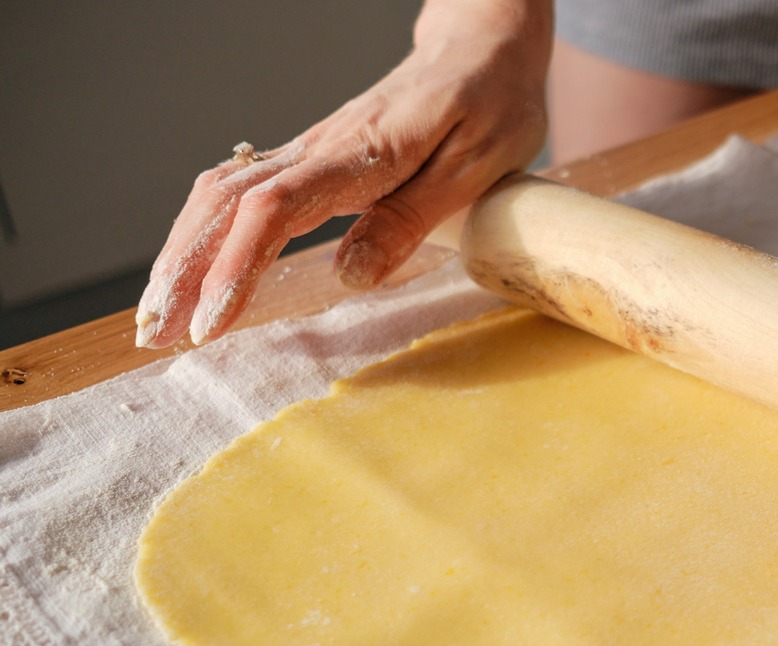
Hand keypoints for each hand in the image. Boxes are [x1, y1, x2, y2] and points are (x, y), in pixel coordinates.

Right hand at [136, 0, 550, 347]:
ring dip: (184, 251)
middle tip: (156, 331)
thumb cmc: (489, 104)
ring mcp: (310, 150)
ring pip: (221, 194)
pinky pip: (242, 192)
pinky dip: (207, 230)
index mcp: (358, 152)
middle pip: (225, 203)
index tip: (213, 320)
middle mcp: (319, 148)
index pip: (273, 209)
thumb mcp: (473, 167)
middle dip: (184, 268)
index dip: (235, 266)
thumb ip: (408, 219)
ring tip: (159, 312)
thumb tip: (349, 276)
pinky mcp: (314, 158)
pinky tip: (193, 265)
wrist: (481, 50)